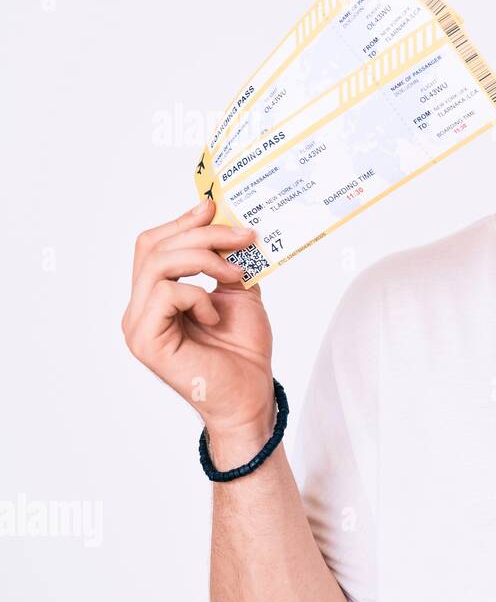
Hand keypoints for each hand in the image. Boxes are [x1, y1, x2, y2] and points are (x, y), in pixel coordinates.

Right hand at [121, 198, 275, 436]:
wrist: (251, 395)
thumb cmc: (243, 352)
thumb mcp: (240, 293)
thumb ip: (229, 262)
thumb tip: (233, 225)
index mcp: (156, 295)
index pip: (154, 245)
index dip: (182, 222)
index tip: (212, 206)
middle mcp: (140, 308)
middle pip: (154, 247)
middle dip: (202, 235)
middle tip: (243, 238)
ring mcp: (137, 324)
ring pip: (158, 264)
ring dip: (205, 260)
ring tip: (235, 277)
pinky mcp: (145, 340)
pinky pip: (166, 294)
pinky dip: (198, 296)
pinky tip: (215, 316)